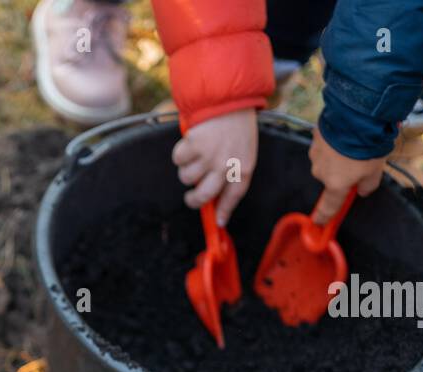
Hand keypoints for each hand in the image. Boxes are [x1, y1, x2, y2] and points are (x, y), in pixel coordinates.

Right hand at [171, 109, 257, 225]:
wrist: (230, 98)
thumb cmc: (237, 125)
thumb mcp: (244, 150)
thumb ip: (233, 172)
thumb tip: (215, 196)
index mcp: (243, 167)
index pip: (233, 197)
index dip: (224, 211)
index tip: (219, 222)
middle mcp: (226, 165)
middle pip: (203, 196)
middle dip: (194, 201)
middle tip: (191, 197)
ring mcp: (209, 156)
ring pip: (187, 177)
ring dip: (187, 170)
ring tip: (194, 157)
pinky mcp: (193, 145)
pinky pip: (178, 160)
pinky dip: (180, 153)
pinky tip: (189, 144)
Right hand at [307, 126, 385, 223]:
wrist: (356, 117)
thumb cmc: (367, 148)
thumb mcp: (376, 170)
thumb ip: (368, 186)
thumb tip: (361, 191)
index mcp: (336, 184)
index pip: (329, 206)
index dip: (324, 216)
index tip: (318, 223)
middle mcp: (321, 172)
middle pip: (329, 177)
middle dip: (340, 172)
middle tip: (357, 160)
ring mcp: (315, 153)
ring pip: (326, 160)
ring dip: (336, 155)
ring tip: (352, 142)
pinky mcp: (315, 137)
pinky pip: (324, 144)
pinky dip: (332, 141)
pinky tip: (344, 132)